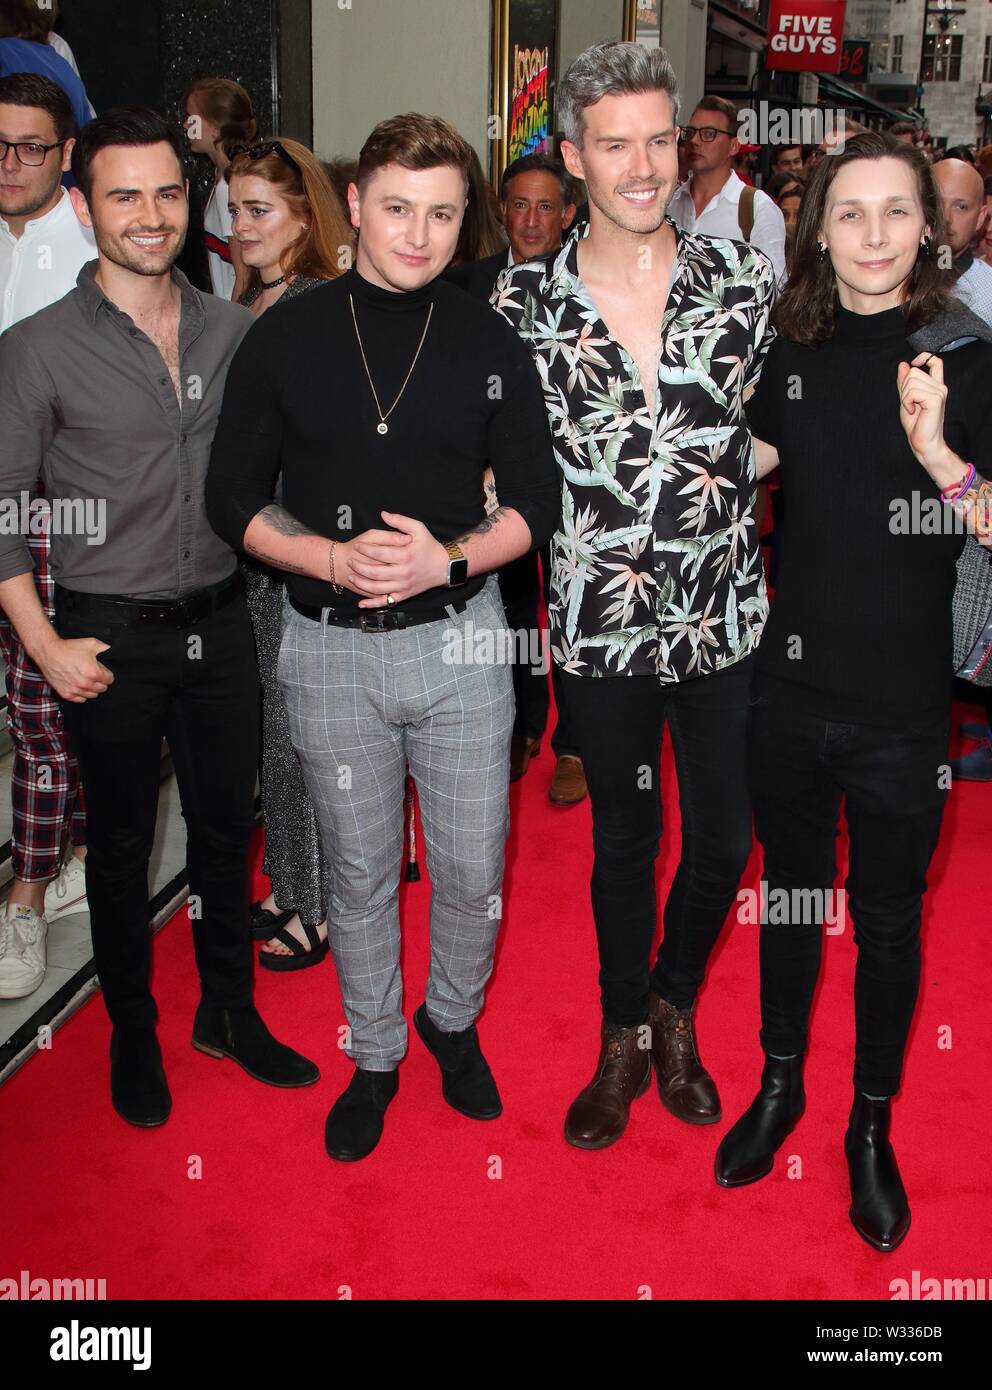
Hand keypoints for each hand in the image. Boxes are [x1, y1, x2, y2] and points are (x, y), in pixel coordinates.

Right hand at [36, 635, 113, 702]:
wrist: (49, 652)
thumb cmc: (69, 648)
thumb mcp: (91, 643)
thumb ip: (105, 648)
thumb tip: (112, 650)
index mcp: (94, 673)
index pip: (109, 680)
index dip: (107, 674)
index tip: (102, 670)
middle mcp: (85, 684)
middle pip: (102, 688)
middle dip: (100, 681)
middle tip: (94, 674)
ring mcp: (75, 690)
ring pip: (92, 695)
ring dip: (92, 688)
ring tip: (86, 679)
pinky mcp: (66, 694)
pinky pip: (80, 699)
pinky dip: (81, 694)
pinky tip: (79, 686)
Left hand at [347, 512, 448, 608]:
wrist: (444, 567)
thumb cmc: (430, 546)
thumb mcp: (418, 528)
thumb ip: (400, 520)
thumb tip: (383, 514)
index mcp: (405, 555)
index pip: (379, 553)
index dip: (365, 550)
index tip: (357, 546)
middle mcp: (403, 572)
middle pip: (374, 572)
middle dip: (359, 567)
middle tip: (350, 561)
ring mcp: (403, 586)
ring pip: (377, 588)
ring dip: (361, 583)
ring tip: (352, 576)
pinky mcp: (404, 595)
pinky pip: (386, 602)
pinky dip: (373, 604)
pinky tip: (362, 603)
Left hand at [897, 353, 948, 473]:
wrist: (923, 442)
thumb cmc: (916, 424)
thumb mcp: (906, 399)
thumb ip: (904, 382)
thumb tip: (903, 364)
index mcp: (935, 385)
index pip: (935, 361)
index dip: (924, 357)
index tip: (913, 364)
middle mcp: (939, 387)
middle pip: (914, 372)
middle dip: (904, 388)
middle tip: (909, 403)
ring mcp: (939, 392)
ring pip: (912, 381)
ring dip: (905, 396)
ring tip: (911, 408)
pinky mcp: (935, 399)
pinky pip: (913, 391)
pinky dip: (907, 402)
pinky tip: (912, 411)